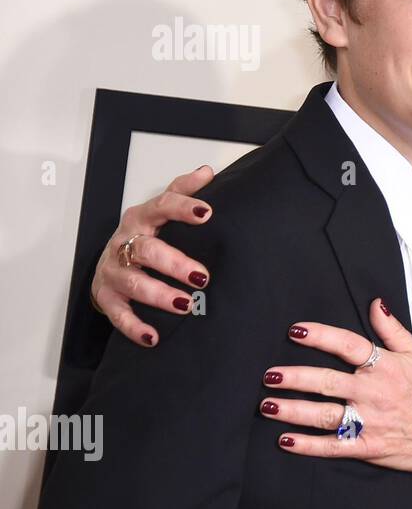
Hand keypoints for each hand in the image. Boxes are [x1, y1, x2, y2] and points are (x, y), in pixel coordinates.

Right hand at [90, 165, 215, 346]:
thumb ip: (183, 192)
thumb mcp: (161, 212)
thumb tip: (207, 171)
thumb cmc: (143, 236)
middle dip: (174, 263)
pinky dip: (134, 327)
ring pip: (134, 283)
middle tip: (202, 276)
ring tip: (185, 305)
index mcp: (141, 218)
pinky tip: (153, 336)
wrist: (110, 262)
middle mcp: (124, 242)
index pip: (162, 207)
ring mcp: (113, 270)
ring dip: (159, 295)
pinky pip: (119, 315)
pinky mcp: (106, 297)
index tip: (208, 213)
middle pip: (147, 250)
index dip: (183, 208)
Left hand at [260, 298, 411, 477]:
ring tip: (267, 405)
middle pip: (327, 381)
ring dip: (293, 410)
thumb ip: (392, 330)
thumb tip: (375, 304)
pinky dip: (308, 445)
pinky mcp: (367, 446)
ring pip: (324, 414)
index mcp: (385, 366)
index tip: (295, 330)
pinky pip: (332, 445)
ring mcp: (369, 421)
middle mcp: (373, 392)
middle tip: (270, 375)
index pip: (348, 345)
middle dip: (295, 377)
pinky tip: (285, 440)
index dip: (321, 336)